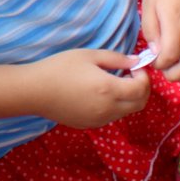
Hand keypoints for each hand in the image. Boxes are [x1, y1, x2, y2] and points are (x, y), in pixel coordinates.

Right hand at [29, 48, 151, 127]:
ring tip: (114, 82)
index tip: (136, 67)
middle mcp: (108, 109)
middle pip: (139, 104)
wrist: (34, 91)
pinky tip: (100, 93)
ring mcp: (99, 120)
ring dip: (129, 98)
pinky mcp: (90, 124)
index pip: (141, 88)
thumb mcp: (89, 56)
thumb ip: (116, 59)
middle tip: (133, 76)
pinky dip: (115, 105)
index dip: (144, 77)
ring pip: (126, 111)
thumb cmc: (59, 68)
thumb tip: (135, 61)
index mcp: (109, 89)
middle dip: (142, 89)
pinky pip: (111, 116)